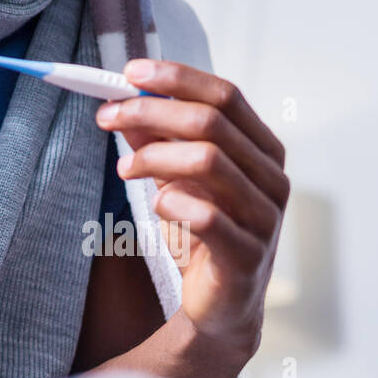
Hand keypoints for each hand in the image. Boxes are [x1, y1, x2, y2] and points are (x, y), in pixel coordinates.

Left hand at [94, 59, 289, 363]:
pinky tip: (157, 207)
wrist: (220, 304)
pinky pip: (207, 215)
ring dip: (154, 156)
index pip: (226, 95)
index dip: (177, 77)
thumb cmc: (203, 231)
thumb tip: (124, 99)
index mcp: (262, 148)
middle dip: (150, 111)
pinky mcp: (247, 254)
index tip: (130, 72)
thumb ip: (157, 137)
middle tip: (106, 117)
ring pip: (208, 160)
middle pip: (211, 122)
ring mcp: (265, 216)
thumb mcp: (176, 175)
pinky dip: (171, 204)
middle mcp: (272, 177)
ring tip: (124, 169)